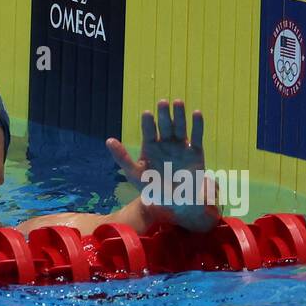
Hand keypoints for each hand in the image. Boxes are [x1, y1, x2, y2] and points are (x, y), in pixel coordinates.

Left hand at [107, 99, 219, 233]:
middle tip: (162, 103)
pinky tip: (196, 113)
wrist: (177, 202)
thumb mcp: (135, 174)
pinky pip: (196, 136)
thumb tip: (108, 140)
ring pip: (180, 127)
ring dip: (179, 115)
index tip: (147, 115)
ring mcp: (180, 145)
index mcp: (150, 146)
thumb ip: (123, 158)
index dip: (148, 123)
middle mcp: (166, 143)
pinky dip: (197, 125)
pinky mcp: (195, 151)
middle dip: (164, 115)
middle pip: (165, 126)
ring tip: (177, 102)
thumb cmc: (154, 189)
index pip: (149, 132)